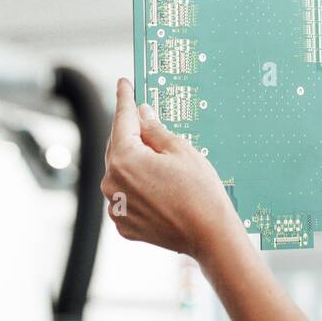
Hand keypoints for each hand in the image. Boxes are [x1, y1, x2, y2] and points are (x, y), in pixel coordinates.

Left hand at [102, 80, 318, 320]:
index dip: (125, 98)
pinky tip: (161, 189)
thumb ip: (155, 130)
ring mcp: (115, 206)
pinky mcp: (124, 224)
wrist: (209, 236)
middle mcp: (112, 183)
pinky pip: (126, 197)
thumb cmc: (200, 192)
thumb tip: (142, 114)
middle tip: (149, 122)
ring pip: (122, 173)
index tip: (123, 84)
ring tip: (165, 166)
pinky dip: (138, 188)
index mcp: (124, 159)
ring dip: (136, 163)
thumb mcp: (182, 151)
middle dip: (133, 134)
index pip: (122, 120)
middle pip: (118, 147)